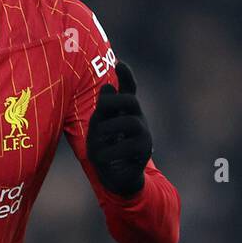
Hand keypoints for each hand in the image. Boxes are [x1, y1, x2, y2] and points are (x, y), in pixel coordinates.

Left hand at [86, 60, 152, 197]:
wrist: (116, 178)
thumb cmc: (105, 151)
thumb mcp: (97, 130)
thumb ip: (101, 112)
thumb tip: (106, 87)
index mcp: (124, 112)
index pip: (128, 90)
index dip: (126, 76)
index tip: (119, 64)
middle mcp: (136, 119)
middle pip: (130, 101)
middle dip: (113, 102)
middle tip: (100, 111)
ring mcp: (143, 134)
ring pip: (130, 122)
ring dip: (109, 129)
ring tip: (97, 140)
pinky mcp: (144, 151)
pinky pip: (129, 145)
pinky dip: (110, 151)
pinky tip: (100, 157)